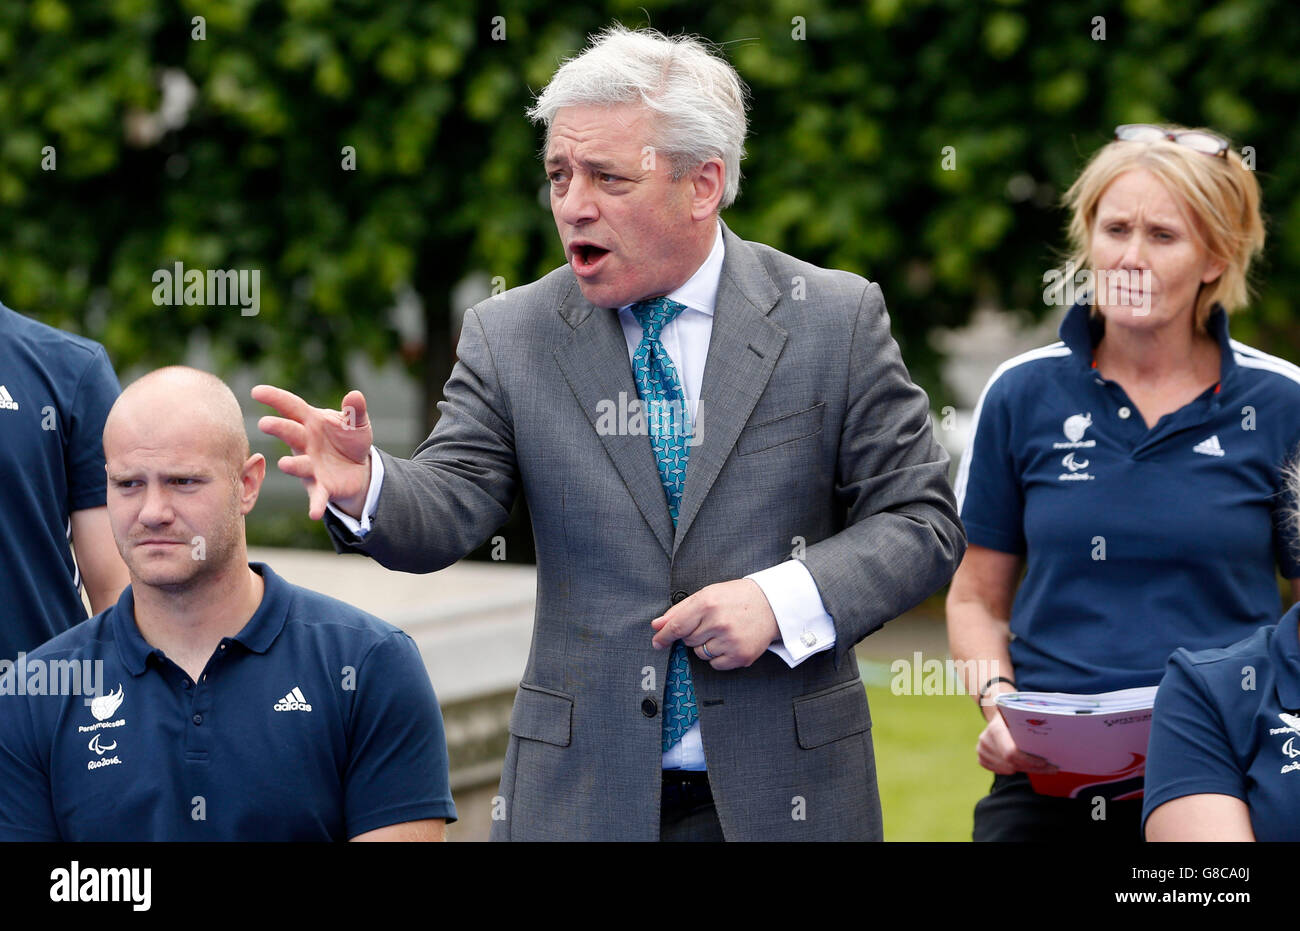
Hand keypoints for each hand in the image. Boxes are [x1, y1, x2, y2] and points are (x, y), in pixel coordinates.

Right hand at [252, 385, 373, 520]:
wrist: (359, 468)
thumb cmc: (349, 439)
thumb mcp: (356, 423)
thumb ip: (355, 410)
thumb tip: (356, 395)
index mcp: (311, 421)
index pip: (290, 406)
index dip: (274, 398)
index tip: (257, 391)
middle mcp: (305, 443)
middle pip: (290, 433)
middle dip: (278, 428)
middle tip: (265, 424)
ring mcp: (310, 466)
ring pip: (299, 465)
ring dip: (293, 465)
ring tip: (285, 464)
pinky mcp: (321, 487)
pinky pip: (317, 496)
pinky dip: (316, 504)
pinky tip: (314, 514)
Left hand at [650, 579, 778, 670]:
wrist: (771, 605)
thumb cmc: (736, 598)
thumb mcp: (707, 595)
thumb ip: (679, 611)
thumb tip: (657, 625)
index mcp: (708, 603)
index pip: (677, 626)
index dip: (664, 636)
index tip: (657, 642)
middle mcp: (719, 623)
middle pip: (688, 640)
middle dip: (693, 634)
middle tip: (710, 623)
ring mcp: (731, 641)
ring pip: (700, 654)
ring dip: (705, 646)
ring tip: (722, 631)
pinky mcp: (741, 656)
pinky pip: (715, 665)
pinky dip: (718, 657)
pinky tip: (729, 642)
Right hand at [976, 713, 1057, 774]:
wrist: (997, 714)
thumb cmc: (1014, 714)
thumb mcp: (1022, 714)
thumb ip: (1032, 723)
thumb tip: (1055, 734)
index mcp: (996, 728)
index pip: (1011, 753)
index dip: (1029, 761)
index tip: (1046, 762)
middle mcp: (985, 739)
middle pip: (1012, 763)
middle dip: (1033, 768)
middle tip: (1051, 768)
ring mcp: (981, 749)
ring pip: (1007, 769)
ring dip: (1025, 769)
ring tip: (1039, 766)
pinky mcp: (981, 757)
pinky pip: (998, 770)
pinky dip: (1012, 770)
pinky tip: (1022, 764)